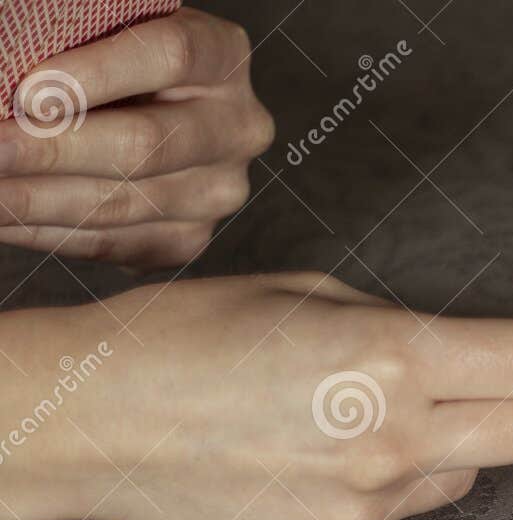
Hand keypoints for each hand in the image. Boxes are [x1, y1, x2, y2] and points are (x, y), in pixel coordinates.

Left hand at [0, 9, 272, 267]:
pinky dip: (44, 233)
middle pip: (146, 145)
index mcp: (223, 57)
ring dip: (35, 201)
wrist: (144, 114)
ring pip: (122, 204)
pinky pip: (111, 243)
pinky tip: (3, 219)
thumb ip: (71, 37)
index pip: (171, 57)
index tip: (28, 94)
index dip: (97, 73)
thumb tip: (12, 79)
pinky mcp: (188, 239)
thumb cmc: (105, 60)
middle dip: (51, 151)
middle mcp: (237, 129)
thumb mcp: (102, 31)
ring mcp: (218, 192)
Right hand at [0, 273, 512, 519]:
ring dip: (456, 445)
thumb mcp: (304, 297)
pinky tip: (317, 461)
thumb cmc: (181, 344)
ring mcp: (364, 510)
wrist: (87, 425)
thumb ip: (401, 333)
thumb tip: (466, 365)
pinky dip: (384, 485)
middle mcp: (389, 442)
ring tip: (370, 416)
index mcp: (386, 360)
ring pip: (461, 477)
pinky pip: (397, 514)